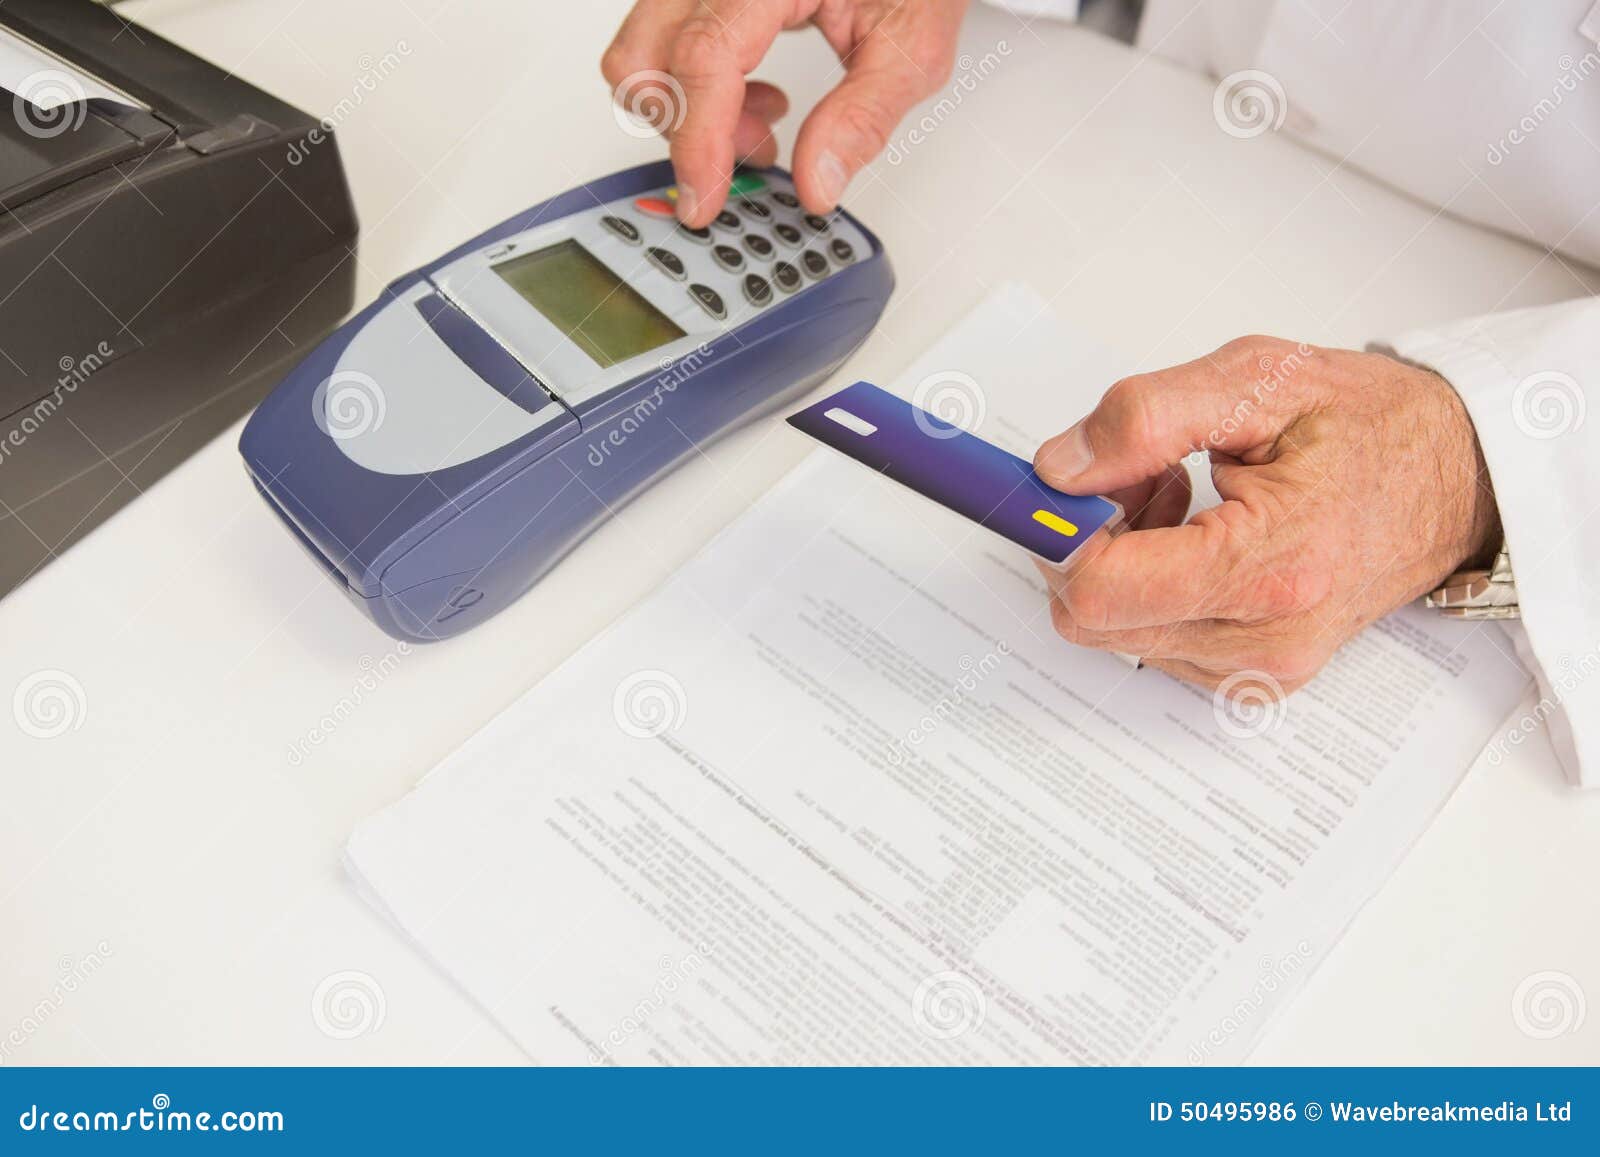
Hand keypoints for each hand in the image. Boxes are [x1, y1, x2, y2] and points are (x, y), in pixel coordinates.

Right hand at [601, 0, 969, 225]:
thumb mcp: (911, 45)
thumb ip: (865, 116)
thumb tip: (818, 182)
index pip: (702, 55)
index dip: (698, 139)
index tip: (706, 199)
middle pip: (645, 58)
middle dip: (692, 129)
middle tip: (759, 150)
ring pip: (640, 53)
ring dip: (688, 110)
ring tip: (763, 118)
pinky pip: (660, 40)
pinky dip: (692, 86)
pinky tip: (752, 92)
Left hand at [1032, 337, 1500, 695]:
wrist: (1460, 478)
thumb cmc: (1372, 425)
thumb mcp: (1257, 378)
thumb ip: (1146, 418)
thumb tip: (1059, 468)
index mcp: (1271, 564)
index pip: (1101, 587)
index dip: (1058, 529)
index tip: (1060, 482)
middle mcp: (1264, 636)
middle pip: (1091, 616)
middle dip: (1089, 539)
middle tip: (1140, 475)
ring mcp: (1258, 667)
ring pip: (1111, 629)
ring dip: (1119, 559)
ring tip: (1184, 497)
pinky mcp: (1251, 675)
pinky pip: (1148, 638)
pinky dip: (1148, 584)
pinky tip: (1198, 535)